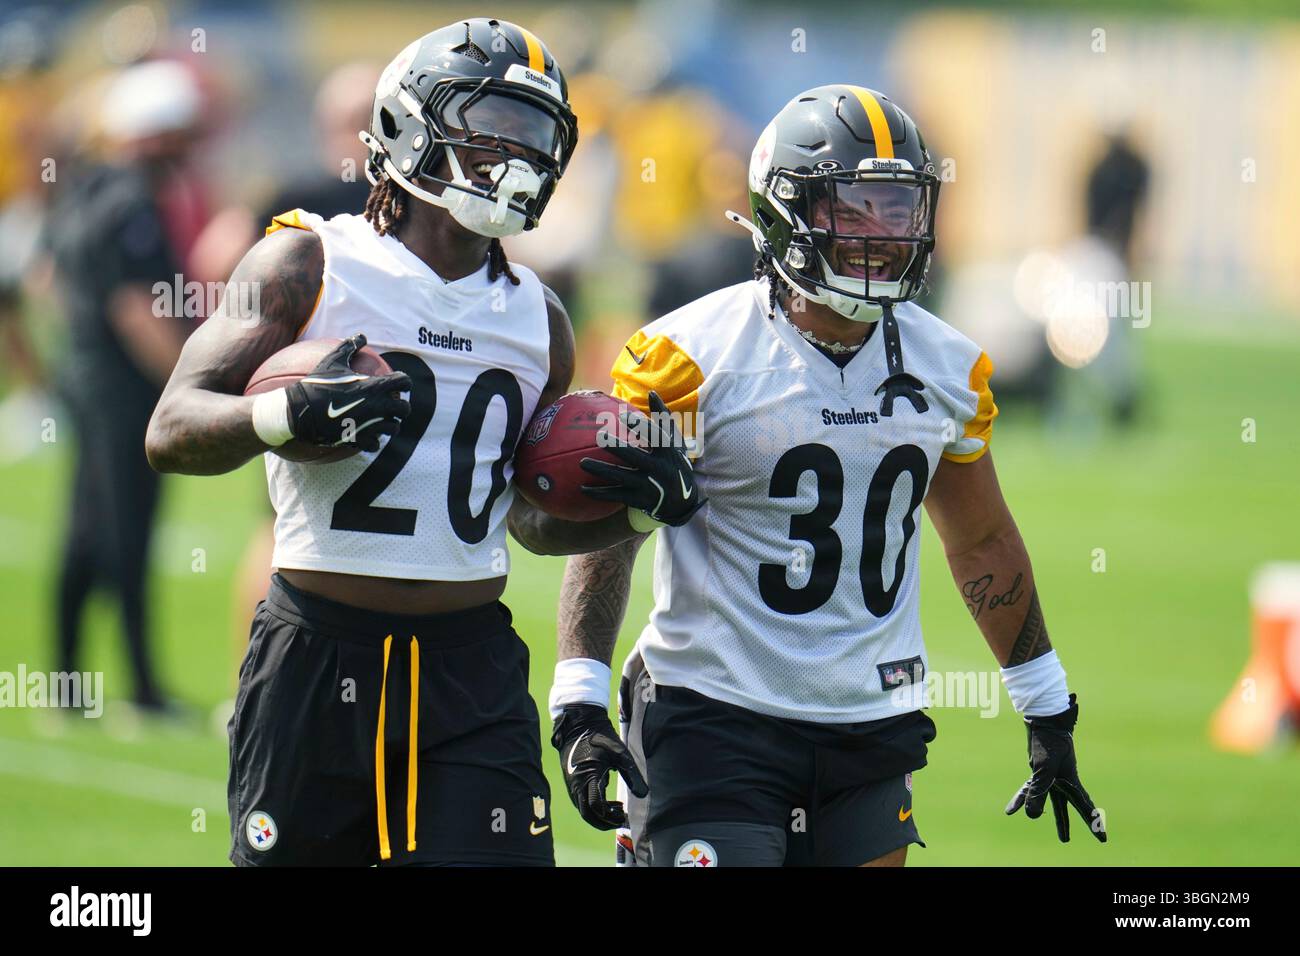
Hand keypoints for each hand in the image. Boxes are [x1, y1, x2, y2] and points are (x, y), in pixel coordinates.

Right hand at [286, 334, 410, 451]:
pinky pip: (376, 445)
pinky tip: (366, 437)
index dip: (404, 382)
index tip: (399, 385)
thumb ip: (349, 347)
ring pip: (394, 429)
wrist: (300, 411)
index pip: (404, 382)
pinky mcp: (360, 440)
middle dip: (401, 407)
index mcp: (374, 386)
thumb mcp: (332, 361)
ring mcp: (370, 424)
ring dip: (389, 425)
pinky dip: (373, 442)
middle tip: (392, 406)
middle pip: (405, 409)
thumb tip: (361, 335)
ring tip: (381, 422)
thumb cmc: (316, 384)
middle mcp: (378, 406)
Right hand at [551, 703, 647, 830]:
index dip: (610, 815)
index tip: (624, 815)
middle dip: (604, 822)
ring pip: (583, 810)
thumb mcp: (620, 754)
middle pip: (587, 815)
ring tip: (617, 811)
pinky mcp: (571, 783)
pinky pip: (581, 803)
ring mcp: (572, 785)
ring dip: (599, 816)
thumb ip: (632, 775)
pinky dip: (594, 808)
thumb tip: (643, 794)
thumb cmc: (601, 737)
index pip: (596, 806)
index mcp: (588, 776)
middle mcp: (576, 784)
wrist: (578, 726)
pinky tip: (608, 802)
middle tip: (620, 821)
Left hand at [579, 390, 704, 527]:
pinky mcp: (639, 500)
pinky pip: (616, 495)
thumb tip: (651, 392)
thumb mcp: (675, 442)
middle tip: (599, 436)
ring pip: (621, 477)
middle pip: (635, 457)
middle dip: (617, 447)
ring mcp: (648, 486)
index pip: (654, 437)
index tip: (623, 415)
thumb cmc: (674, 462)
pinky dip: (599, 493)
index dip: (640, 426)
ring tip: (582, 462)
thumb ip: (664, 418)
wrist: (682, 501)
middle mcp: (659, 468)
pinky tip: (582, 489)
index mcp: (668, 452)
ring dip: (601, 470)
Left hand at [1005, 693, 1106, 842]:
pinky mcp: (1037, 771)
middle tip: (1076, 839)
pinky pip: (1028, 789)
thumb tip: (1031, 817)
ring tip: (1064, 838)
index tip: (1103, 838)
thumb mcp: (1042, 769)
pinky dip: (1020, 799)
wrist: (1043, 721)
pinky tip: (1010, 811)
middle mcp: (1062, 781)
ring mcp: (1050, 776)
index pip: (1084, 807)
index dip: (1092, 824)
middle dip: (1068, 824)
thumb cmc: (1048, 742)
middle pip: (1067, 807)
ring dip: (1049, 815)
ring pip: (1049, 801)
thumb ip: (1037, 792)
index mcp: (1070, 781)